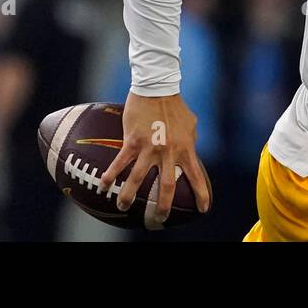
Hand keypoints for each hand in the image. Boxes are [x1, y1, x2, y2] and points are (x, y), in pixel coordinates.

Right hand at [99, 92, 211, 221]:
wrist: (157, 88)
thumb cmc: (175, 106)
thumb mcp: (191, 125)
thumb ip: (191, 142)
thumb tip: (192, 156)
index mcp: (186, 148)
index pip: (196, 176)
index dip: (201, 194)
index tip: (203, 209)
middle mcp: (169, 151)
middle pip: (167, 186)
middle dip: (162, 206)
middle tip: (159, 219)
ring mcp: (150, 147)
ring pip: (138, 179)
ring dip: (129, 196)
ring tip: (123, 207)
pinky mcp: (132, 141)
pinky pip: (120, 163)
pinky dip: (111, 175)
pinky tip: (104, 186)